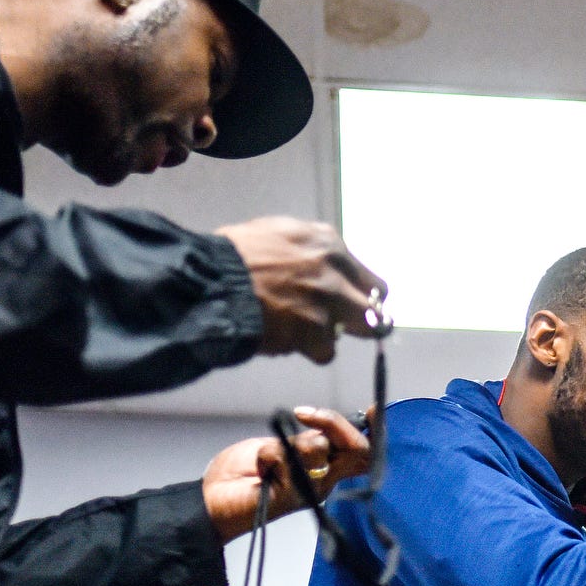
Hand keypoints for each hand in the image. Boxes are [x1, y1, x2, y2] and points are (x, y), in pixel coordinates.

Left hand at [202, 407, 372, 542]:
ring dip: (288, 442)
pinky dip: (271, 455)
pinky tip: (260, 472)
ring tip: (267, 459)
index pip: (365, 450)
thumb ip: (307, 439)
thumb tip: (326, 427)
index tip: (374, 411)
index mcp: (327, 466)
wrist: (212, 500)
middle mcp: (327, 480)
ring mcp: (315, 490)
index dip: (377, 431)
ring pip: (320, 448)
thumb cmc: (242, 472)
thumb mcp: (280, 444)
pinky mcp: (297, 497)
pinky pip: (293, 461)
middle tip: (304, 415)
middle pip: (358, 448)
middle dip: (333, 424)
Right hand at [217, 217, 386, 364]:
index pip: (369, 280)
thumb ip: (311, 250)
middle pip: (375, 312)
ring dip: (325, 335)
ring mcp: (328, 305)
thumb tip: (325, 266)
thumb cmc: (234, 256)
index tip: (351, 304)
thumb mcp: (277, 233)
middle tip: (344, 326)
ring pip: (348, 333)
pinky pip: (324, 352)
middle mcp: (337, 273)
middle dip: (364, 322)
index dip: (360, 296)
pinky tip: (283, 337)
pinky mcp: (315, 334)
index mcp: (329, 244)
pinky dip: (306, 349)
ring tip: (294, 328)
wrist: (211, 282)